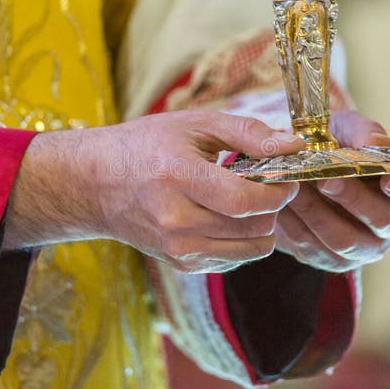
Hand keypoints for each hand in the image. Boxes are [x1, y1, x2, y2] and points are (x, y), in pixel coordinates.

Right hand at [5, 110, 301, 272]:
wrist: (96, 185)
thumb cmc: (147, 146)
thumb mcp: (195, 124)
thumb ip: (248, 133)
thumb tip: (293, 146)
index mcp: (178, 179)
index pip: (246, 201)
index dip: (279, 191)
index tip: (285, 176)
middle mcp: (176, 221)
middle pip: (255, 228)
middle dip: (273, 206)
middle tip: (266, 184)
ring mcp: (178, 248)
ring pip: (252, 250)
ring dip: (262, 225)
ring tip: (245, 200)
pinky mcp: (182, 264)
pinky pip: (234, 259)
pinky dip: (242, 239)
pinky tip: (224, 216)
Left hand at [275, 110, 389, 271]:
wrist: (302, 167)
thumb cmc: (336, 146)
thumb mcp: (348, 129)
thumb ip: (363, 133)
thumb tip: (377, 143)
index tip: (388, 179)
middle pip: (382, 220)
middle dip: (353, 199)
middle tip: (326, 180)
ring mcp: (365, 247)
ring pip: (345, 240)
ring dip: (317, 213)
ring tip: (296, 189)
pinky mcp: (334, 260)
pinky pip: (315, 248)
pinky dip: (297, 226)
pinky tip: (282, 205)